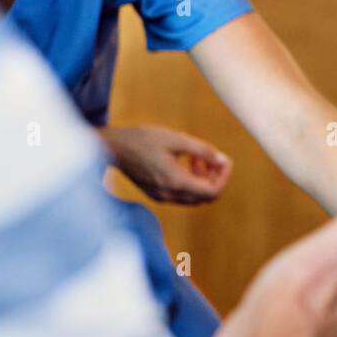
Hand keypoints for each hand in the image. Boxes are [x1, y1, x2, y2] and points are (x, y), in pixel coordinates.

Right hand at [100, 124, 231, 203]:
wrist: (113, 148)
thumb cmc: (143, 139)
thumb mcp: (176, 139)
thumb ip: (202, 150)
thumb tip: (221, 160)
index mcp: (176, 182)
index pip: (213, 192)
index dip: (223, 177)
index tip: (223, 160)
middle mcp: (170, 195)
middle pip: (205, 197)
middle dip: (214, 177)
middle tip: (208, 157)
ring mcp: (162, 197)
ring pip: (194, 197)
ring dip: (202, 179)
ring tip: (195, 157)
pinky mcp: (156, 194)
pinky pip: (182, 195)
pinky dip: (189, 182)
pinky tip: (183, 163)